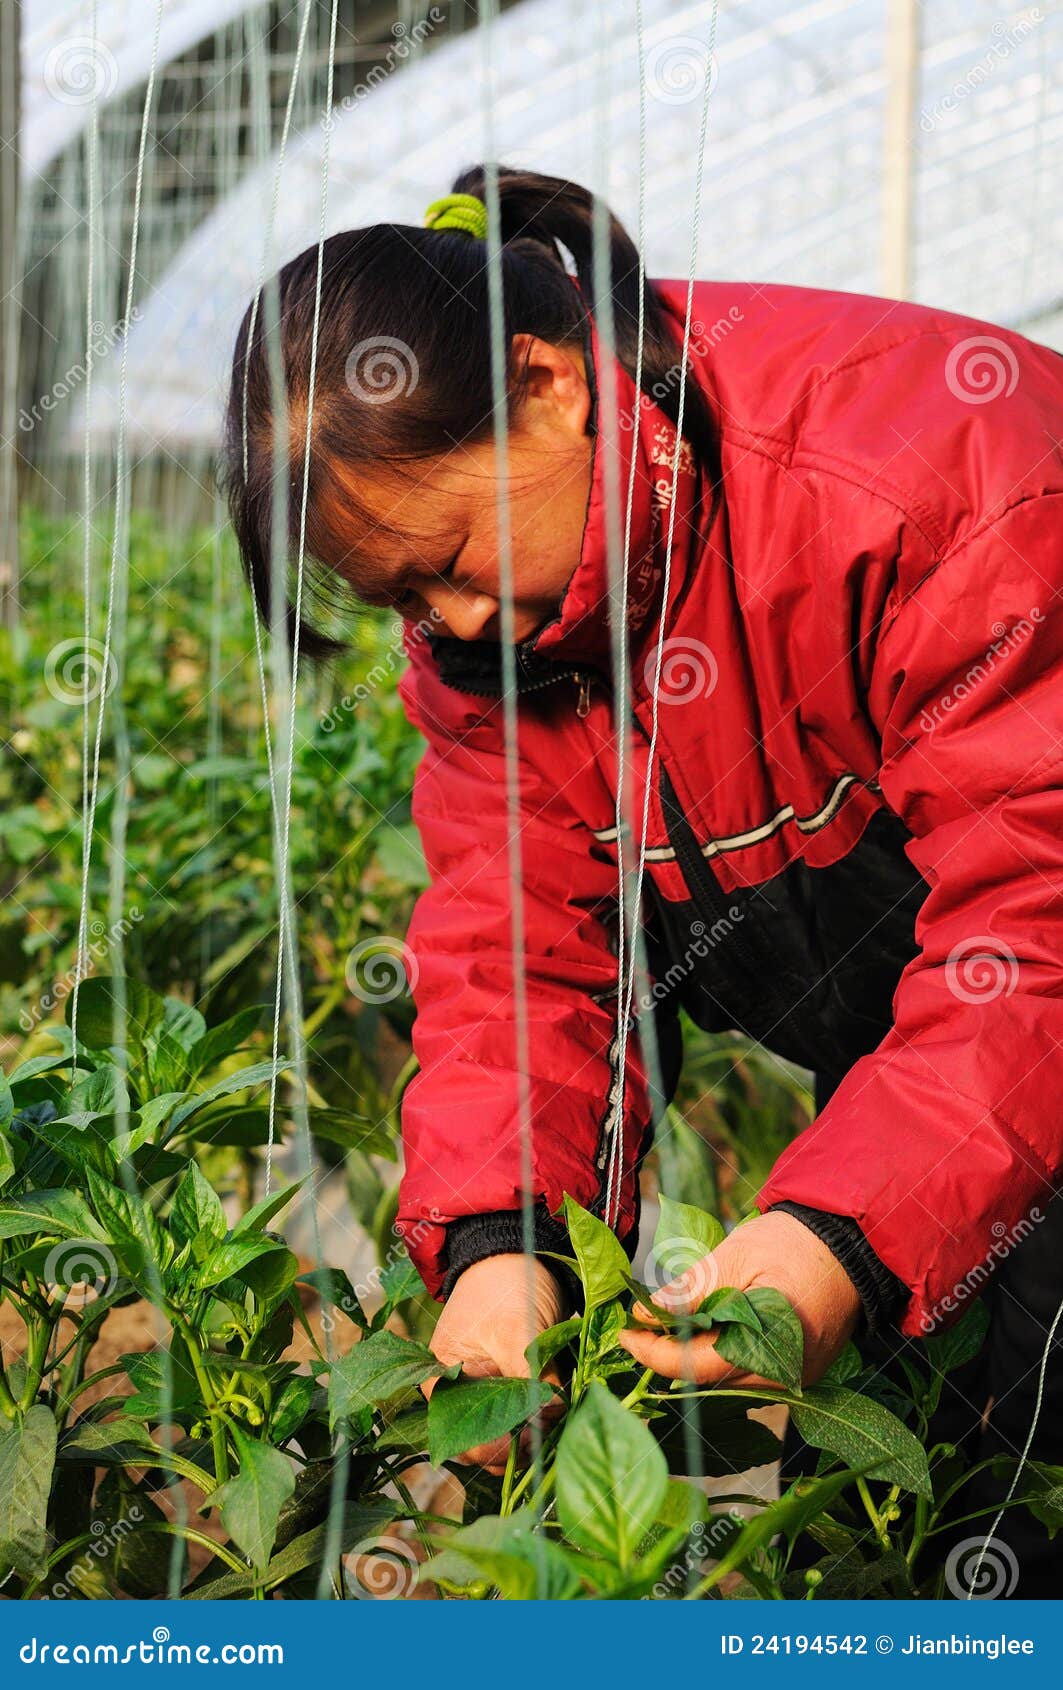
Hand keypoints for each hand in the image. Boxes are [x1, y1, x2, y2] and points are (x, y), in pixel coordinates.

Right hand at [424, 1254, 567, 1473]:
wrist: (520, 1256)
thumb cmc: (503, 1286)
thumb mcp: (515, 1329)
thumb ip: (530, 1376)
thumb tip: (553, 1414)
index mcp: (443, 1385)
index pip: (464, 1439)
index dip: (497, 1444)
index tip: (529, 1436)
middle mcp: (461, 1399)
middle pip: (488, 1446)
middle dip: (520, 1444)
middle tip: (549, 1428)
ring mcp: (490, 1396)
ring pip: (512, 1438)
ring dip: (536, 1435)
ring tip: (559, 1416)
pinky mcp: (515, 1392)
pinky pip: (529, 1420)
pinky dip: (546, 1420)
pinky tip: (562, 1409)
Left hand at [618, 1210, 860, 1387]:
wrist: (851, 1242)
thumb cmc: (794, 1242)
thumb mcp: (735, 1255)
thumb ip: (692, 1289)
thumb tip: (648, 1310)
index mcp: (769, 1344)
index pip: (697, 1366)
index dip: (654, 1354)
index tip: (626, 1333)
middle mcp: (785, 1374)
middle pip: (711, 1377)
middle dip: (671, 1354)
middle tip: (641, 1325)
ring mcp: (796, 1376)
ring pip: (729, 1378)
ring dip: (696, 1354)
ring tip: (669, 1323)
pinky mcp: (801, 1369)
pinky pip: (752, 1371)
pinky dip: (723, 1352)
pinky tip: (706, 1329)